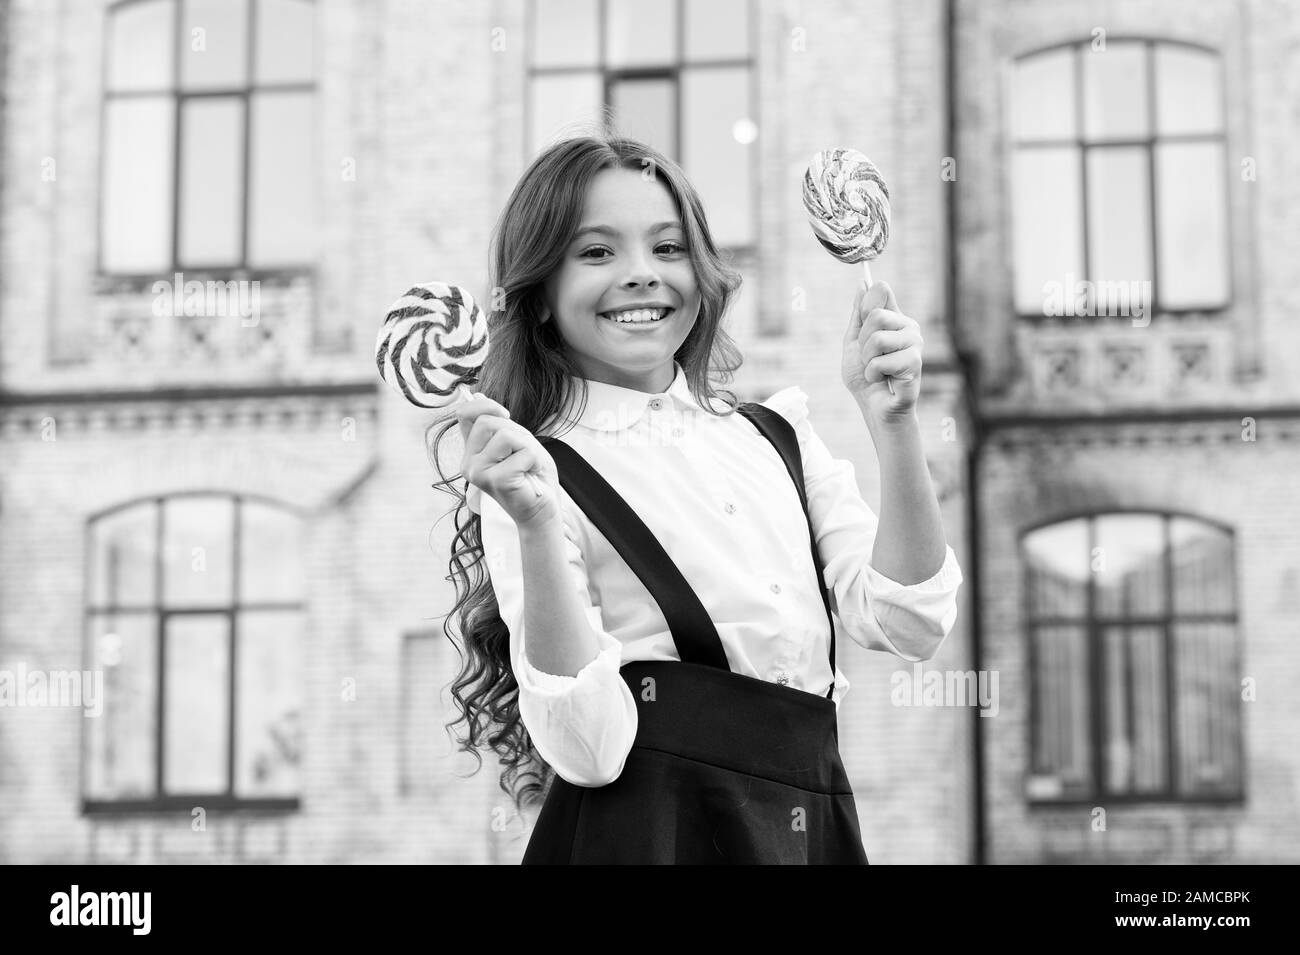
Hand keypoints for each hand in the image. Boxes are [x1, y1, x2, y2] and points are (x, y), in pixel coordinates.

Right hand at [456, 394, 559, 529]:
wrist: (543, 510)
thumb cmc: (532, 477)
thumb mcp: (518, 441)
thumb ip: (500, 423)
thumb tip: (477, 395)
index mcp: (472, 452)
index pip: (464, 414)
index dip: (485, 405)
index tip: (506, 414)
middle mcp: (469, 463)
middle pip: (487, 421)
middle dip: (516, 432)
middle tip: (525, 455)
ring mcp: (478, 473)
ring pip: (505, 435)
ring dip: (527, 447)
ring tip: (528, 466)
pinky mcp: (494, 480)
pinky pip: (522, 452)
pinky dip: (535, 460)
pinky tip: (531, 474)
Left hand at [842, 279, 922, 425]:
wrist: (873, 407)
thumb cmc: (865, 377)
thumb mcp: (854, 341)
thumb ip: (859, 314)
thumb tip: (863, 283)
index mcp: (895, 319)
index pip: (882, 290)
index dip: (866, 305)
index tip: (864, 323)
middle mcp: (909, 327)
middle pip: (875, 315)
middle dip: (862, 342)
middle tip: (869, 358)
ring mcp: (915, 344)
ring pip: (877, 339)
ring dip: (868, 361)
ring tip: (877, 371)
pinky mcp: (915, 363)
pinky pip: (882, 361)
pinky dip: (874, 374)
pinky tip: (884, 380)